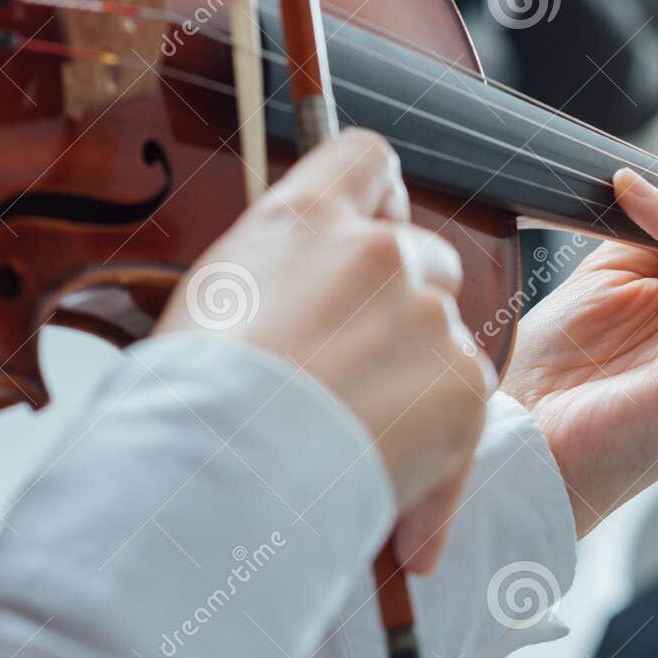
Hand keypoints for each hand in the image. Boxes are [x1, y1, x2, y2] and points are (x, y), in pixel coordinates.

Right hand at [156, 130, 492, 543]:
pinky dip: (439, 457)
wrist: (226, 475)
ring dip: (418, 385)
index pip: (367, 160)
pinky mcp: (463, 386)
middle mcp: (379, 253)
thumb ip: (276, 275)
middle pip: (428, 258)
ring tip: (358, 447)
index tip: (376, 229)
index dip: (381, 197)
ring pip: (447, 342)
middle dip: (407, 309)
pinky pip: (465, 413)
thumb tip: (297, 299)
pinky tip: (393, 497)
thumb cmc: (192, 402)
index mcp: (306, 219)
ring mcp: (428, 318)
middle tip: (361, 373)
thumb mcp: (212, 301)